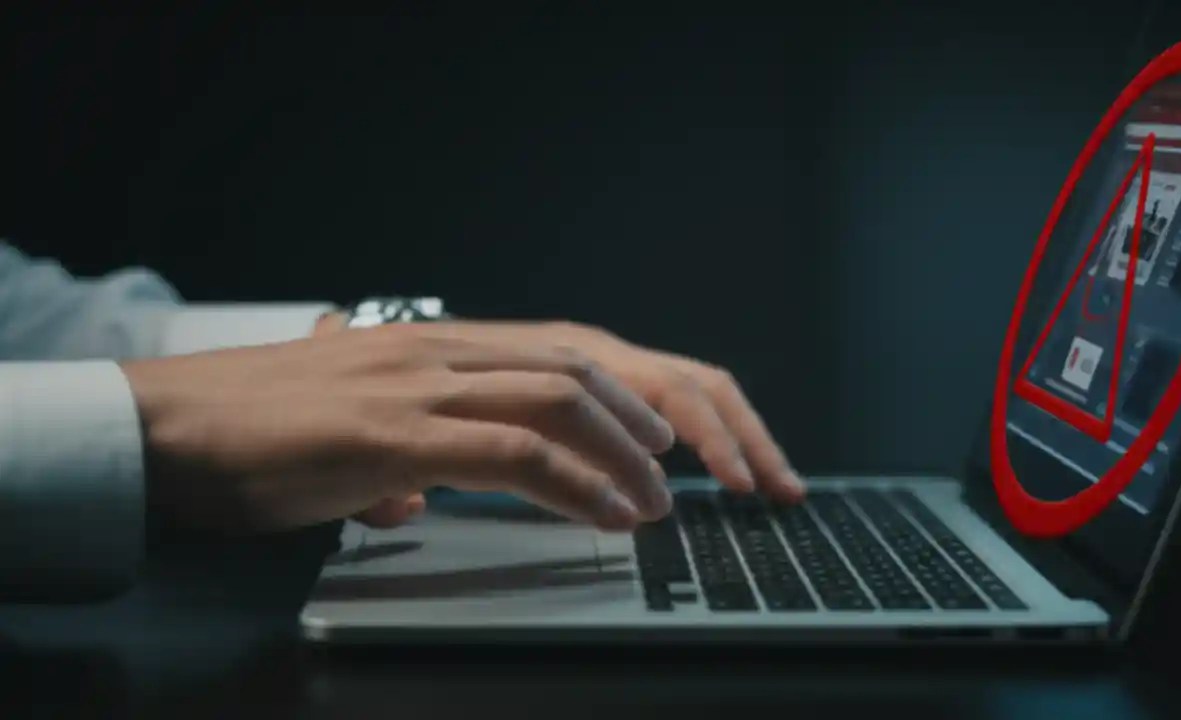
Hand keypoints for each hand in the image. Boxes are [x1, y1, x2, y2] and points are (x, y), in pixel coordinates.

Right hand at [121, 324, 677, 533]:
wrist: (166, 428)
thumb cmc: (249, 436)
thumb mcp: (344, 440)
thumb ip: (392, 460)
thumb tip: (414, 498)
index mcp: (427, 350)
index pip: (546, 355)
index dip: (611, 392)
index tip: (649, 433)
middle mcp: (433, 354)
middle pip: (568, 371)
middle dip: (635, 420)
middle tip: (668, 467)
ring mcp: (415, 388)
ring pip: (553, 404)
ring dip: (619, 456)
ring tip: (652, 502)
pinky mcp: (393, 435)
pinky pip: (510, 455)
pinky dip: (574, 484)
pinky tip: (606, 515)